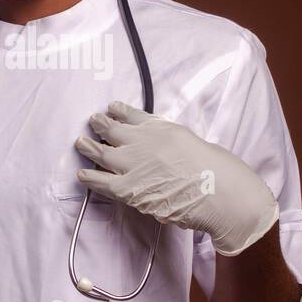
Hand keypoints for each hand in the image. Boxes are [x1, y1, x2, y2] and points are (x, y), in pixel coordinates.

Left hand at [74, 100, 278, 255]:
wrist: (221, 193)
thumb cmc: (219, 172)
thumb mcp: (197, 145)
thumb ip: (177, 148)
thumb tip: (168, 160)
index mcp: (163, 128)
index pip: (134, 115)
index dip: (120, 111)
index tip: (112, 107)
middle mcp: (144, 141)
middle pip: (114, 129)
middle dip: (101, 124)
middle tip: (93, 121)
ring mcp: (133, 164)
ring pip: (102, 152)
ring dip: (89, 146)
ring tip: (80, 141)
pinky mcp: (128, 189)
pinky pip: (102, 182)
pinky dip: (90, 177)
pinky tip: (82, 174)